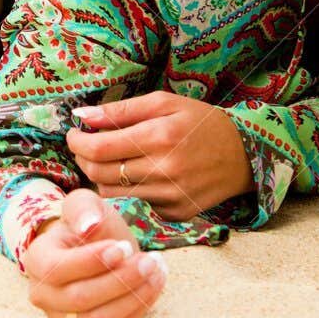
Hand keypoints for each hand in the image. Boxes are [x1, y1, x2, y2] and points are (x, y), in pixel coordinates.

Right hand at [22, 189, 166, 317]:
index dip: (92, 262)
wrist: (94, 250)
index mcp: (36, 260)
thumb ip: (83, 208)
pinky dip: (136, 311)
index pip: (57, 269)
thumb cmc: (88, 227)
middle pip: (79, 298)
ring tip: (156, 273)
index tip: (124, 247)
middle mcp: (42, 295)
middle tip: (151, 260)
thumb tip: (88, 227)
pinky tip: (152, 287)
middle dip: (120, 280)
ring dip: (131, 299)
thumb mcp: (85, 205)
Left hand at [67, 91, 253, 220]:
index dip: (77, 142)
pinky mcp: (175, 214)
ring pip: (112, 193)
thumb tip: (81, 115)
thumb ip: (121, 110)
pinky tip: (137, 176)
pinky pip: (135, 205)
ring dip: (101, 176)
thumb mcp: (164, 103)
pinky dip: (127, 191)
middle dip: (83, 159)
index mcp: (160, 137)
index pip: (99, 148)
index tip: (74, 135)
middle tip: (85, 147)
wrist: (244, 154)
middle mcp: (164, 171)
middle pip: (100, 173)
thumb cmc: (201, 122)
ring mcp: (170, 197)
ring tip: (109, 160)